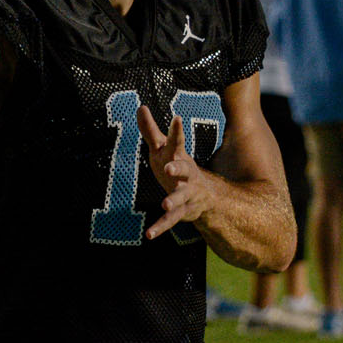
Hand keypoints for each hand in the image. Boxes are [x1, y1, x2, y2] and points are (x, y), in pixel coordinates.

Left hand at [136, 105, 209, 238]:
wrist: (203, 194)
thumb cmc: (176, 165)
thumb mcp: (162, 148)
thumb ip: (150, 130)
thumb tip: (139, 107)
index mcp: (178, 157)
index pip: (177, 141)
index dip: (177, 131)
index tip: (178, 118)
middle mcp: (186, 174)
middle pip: (184, 169)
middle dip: (177, 168)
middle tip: (169, 167)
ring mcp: (186, 193)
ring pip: (180, 197)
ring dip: (173, 200)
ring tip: (164, 203)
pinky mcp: (182, 212)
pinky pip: (170, 220)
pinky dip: (160, 228)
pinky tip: (149, 235)